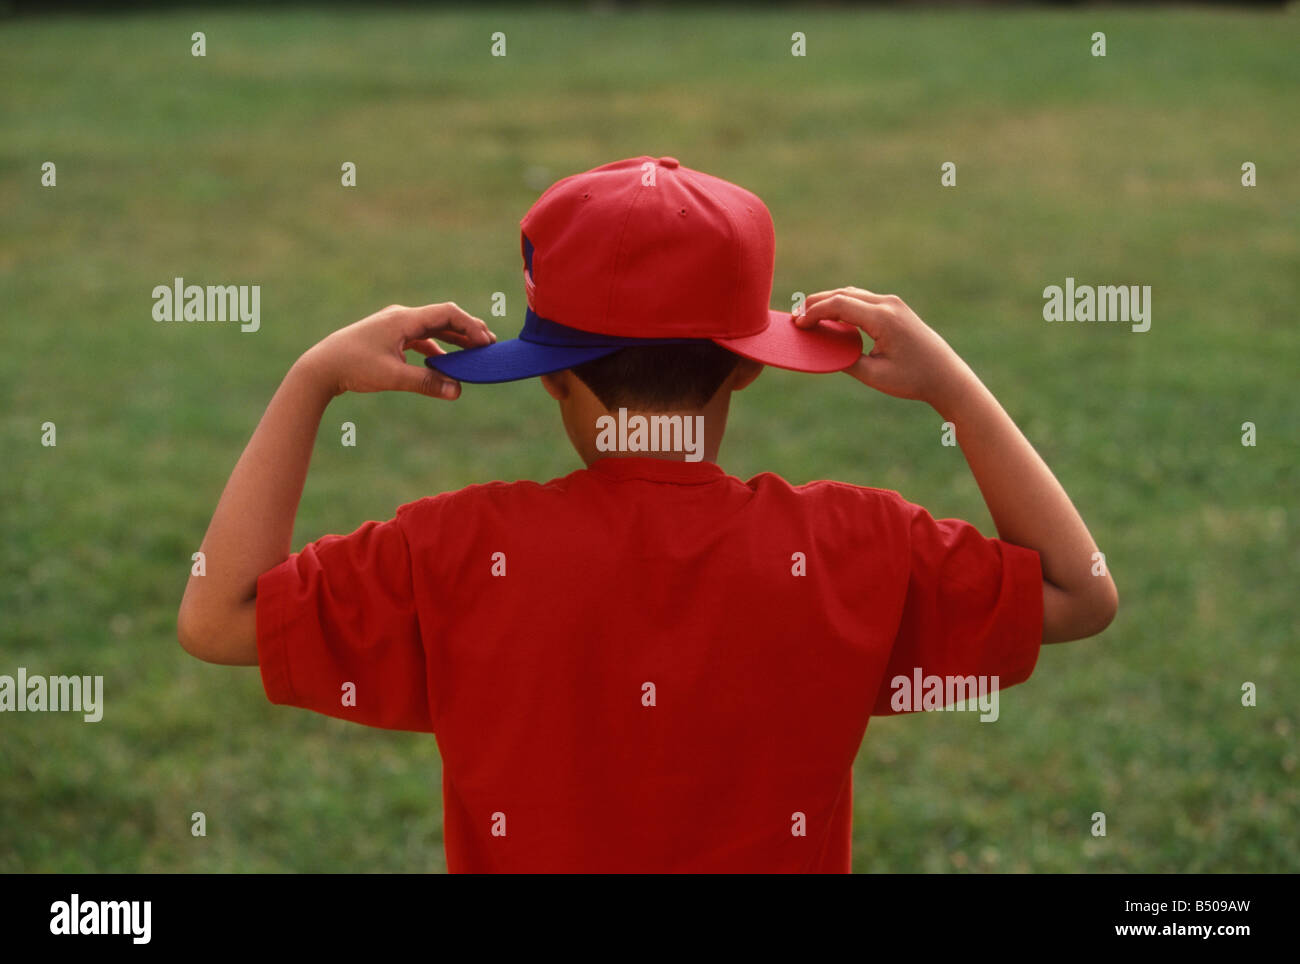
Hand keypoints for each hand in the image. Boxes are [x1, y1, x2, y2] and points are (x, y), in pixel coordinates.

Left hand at [297, 302, 495, 398]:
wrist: (320, 367)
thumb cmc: (353, 367)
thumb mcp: (392, 376)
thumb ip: (426, 382)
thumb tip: (457, 391)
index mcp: (404, 319)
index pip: (446, 313)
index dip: (470, 326)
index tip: (486, 342)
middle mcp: (400, 317)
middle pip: (442, 317)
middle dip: (467, 330)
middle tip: (489, 345)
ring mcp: (394, 326)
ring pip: (432, 327)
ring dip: (453, 338)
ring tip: (474, 351)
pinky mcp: (388, 337)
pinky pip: (420, 337)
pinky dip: (436, 346)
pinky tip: (444, 361)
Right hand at [796, 288, 974, 409]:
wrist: (946, 376)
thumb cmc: (913, 379)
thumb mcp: (874, 376)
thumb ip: (845, 361)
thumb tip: (824, 349)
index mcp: (883, 319)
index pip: (839, 305)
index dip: (814, 313)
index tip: (798, 325)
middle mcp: (889, 304)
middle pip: (842, 294)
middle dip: (816, 303)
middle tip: (795, 317)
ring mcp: (893, 304)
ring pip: (852, 294)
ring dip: (829, 302)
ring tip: (809, 317)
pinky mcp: (896, 308)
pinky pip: (862, 300)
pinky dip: (843, 306)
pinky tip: (832, 318)